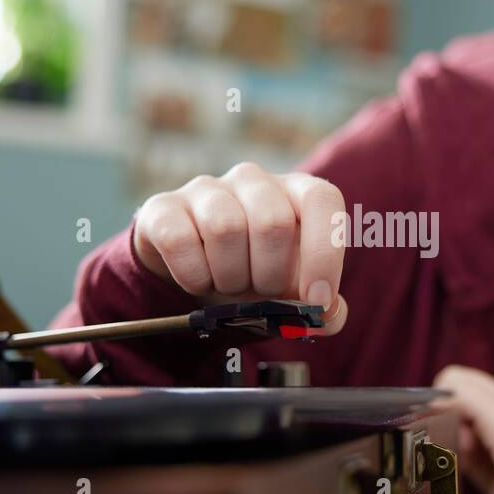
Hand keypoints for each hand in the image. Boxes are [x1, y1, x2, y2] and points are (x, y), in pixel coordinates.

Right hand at [133, 162, 348, 334]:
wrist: (193, 272)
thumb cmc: (255, 275)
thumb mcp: (293, 294)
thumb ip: (323, 308)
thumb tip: (329, 313)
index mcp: (295, 192)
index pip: (322, 199)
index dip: (324, 252)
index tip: (316, 299)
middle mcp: (253, 180)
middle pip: (271, 222)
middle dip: (269, 275)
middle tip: (259, 291)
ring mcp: (206, 189)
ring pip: (224, 228)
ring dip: (230, 276)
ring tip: (228, 284)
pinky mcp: (164, 207)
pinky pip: (179, 240)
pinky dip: (192, 276)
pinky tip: (198, 280)